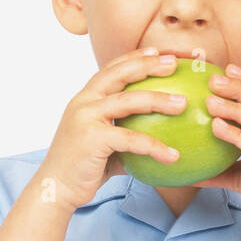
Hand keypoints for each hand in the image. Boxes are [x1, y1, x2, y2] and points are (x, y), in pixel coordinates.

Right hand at [39, 47, 186, 212]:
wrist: (57, 188)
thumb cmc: (84, 168)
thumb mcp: (106, 145)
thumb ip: (126, 135)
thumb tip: (159, 138)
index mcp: (85, 99)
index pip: (111, 69)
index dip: (134, 57)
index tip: (157, 52)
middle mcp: (84, 102)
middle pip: (120, 74)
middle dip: (148, 65)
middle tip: (174, 62)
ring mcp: (87, 118)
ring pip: (129, 101)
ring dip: (159, 100)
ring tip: (183, 104)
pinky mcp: (93, 138)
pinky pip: (131, 139)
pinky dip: (154, 147)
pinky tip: (173, 155)